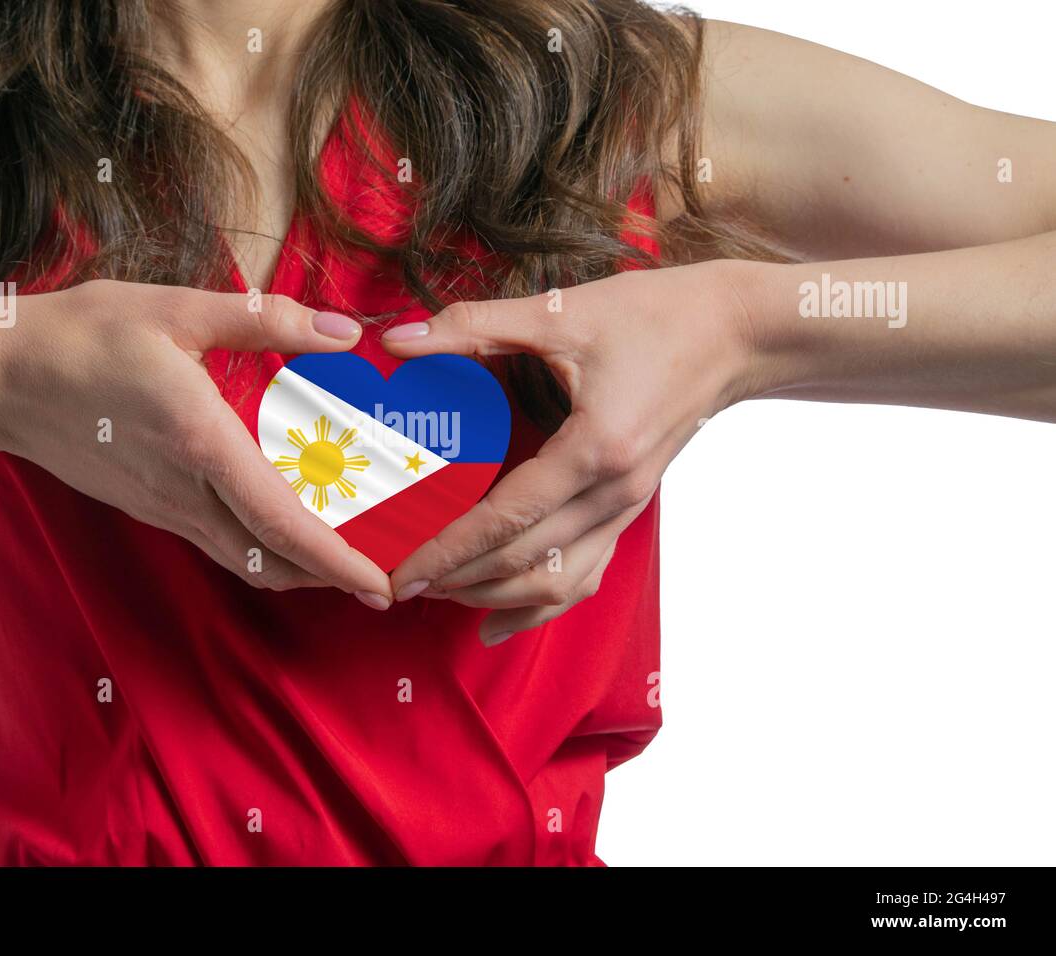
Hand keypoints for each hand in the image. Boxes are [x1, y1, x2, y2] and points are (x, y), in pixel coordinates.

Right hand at [0, 279, 392, 606]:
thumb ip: (264, 320)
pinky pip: (219, 543)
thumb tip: (341, 333)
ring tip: (346, 556)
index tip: (380, 585)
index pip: (282, 522)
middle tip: (383, 575)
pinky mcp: (150, 507)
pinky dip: (263, 549)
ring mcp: (163, 507)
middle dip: (331, 578)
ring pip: (244, 560)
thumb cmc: (82, 337)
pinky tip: (284, 524)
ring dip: (298, 569)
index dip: (337, 561)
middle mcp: (185, 491)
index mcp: (202, 443)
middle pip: (271, 560)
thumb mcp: (175, 309)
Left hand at [381, 260, 762, 641]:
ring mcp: (628, 508)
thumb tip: (400, 339)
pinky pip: (585, 573)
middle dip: (458, 580)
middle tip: (402, 583)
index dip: (449, 550)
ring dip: (496, 596)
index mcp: (596, 449)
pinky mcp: (631, 509)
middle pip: (526, 561)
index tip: (402, 571)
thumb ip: (474, 326)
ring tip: (442, 593)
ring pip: (557, 581)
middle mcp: (615, 493)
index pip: (506, 519)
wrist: (737, 332)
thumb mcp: (560, 313)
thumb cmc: (654, 316)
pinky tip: (499, 621)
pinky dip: (541, 603)